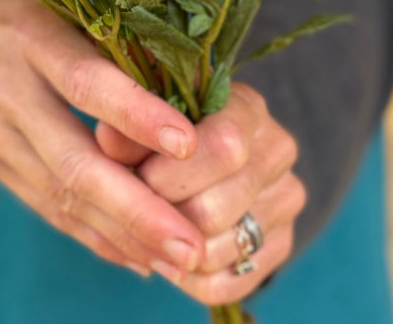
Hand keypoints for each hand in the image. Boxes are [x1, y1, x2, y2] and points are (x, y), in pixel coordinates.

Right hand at [0, 0, 206, 277]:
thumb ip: (113, 35)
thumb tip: (189, 81)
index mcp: (30, 34)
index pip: (85, 80)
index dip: (136, 113)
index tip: (187, 144)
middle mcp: (5, 88)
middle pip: (73, 160)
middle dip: (136, 209)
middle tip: (190, 244)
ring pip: (60, 195)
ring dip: (121, 235)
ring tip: (178, 260)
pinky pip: (44, 206)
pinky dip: (92, 234)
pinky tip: (136, 255)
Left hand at [96, 83, 304, 304]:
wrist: (209, 157)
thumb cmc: (168, 127)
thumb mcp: (147, 116)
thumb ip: (128, 126)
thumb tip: (107, 140)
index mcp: (247, 109)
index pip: (224, 148)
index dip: (171, 172)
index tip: (136, 179)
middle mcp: (277, 151)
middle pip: (213, 210)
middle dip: (161, 216)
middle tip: (135, 209)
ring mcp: (285, 199)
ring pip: (214, 251)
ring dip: (169, 250)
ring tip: (148, 229)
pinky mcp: (281, 243)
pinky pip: (223, 283)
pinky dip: (185, 278)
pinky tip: (169, 255)